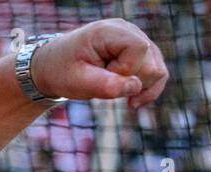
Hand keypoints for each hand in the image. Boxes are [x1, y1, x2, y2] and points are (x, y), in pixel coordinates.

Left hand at [30, 19, 168, 109]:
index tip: (102, 76)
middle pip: (152, 63)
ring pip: (158, 70)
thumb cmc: (62, 72)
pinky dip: (146, 89)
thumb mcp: (76, 82)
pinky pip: (156, 73)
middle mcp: (128, 31)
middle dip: (131, 82)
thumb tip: (135, 87)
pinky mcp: (139, 53)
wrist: (53, 66)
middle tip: (103, 84)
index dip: (126, 70)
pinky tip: (132, 100)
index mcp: (110, 31)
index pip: (139, 50)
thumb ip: (105, 85)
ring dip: (139, 89)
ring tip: (115, 95)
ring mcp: (136, 41)